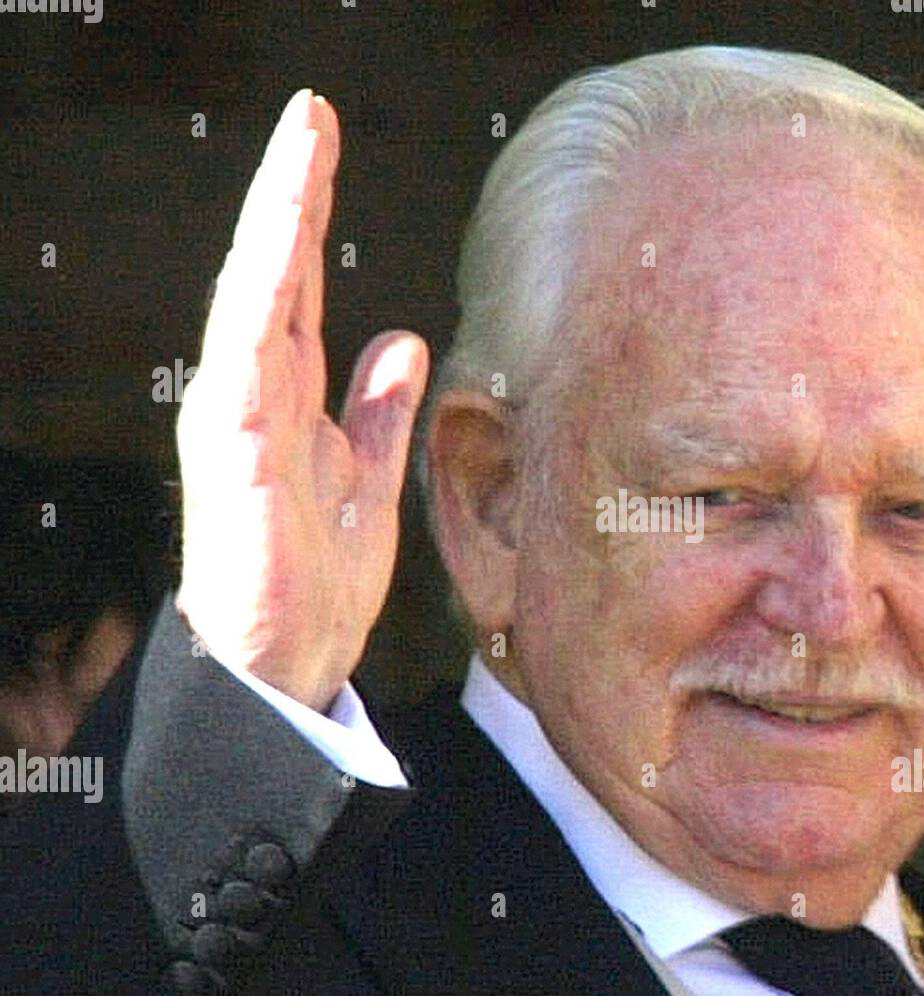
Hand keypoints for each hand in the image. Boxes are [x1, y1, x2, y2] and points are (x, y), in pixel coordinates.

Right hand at [175, 90, 428, 712]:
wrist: (288, 661)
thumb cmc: (317, 578)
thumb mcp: (368, 477)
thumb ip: (377, 410)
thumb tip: (398, 339)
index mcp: (285, 397)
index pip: (297, 287)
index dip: (311, 218)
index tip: (325, 147)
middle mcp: (253, 394)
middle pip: (271, 273)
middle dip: (291, 192)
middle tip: (309, 115)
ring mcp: (236, 418)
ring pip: (253, 298)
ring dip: (276, 222)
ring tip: (298, 150)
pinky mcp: (234, 454)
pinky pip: (245, 361)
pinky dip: (259, 301)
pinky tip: (278, 251)